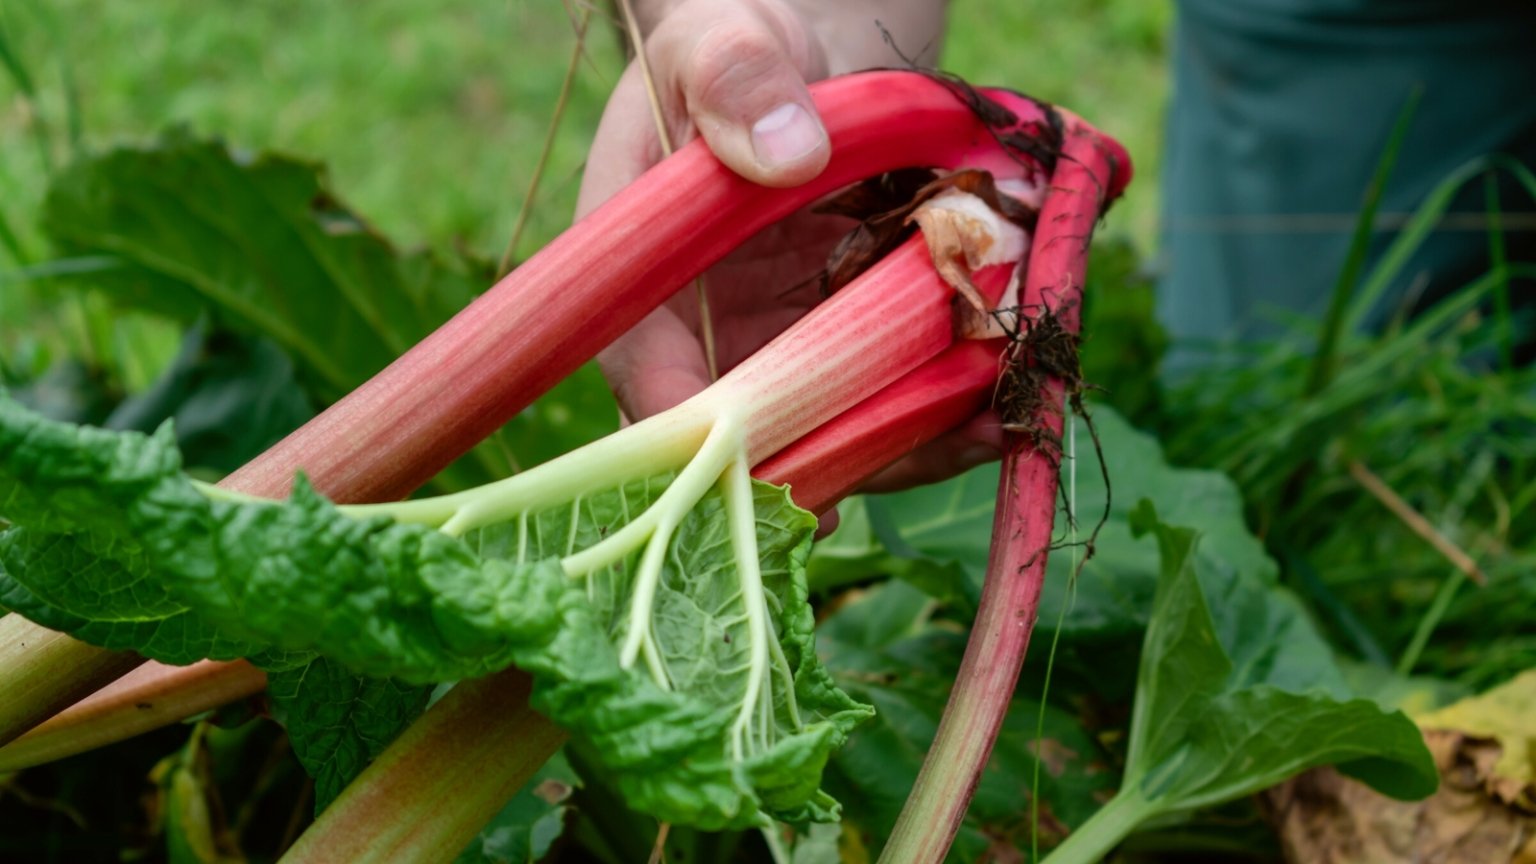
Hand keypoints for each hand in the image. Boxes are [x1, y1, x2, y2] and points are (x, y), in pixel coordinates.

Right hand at [578, 0, 999, 497]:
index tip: (751, 447)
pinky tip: (1002, 402)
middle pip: (747, 435)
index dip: (689, 421)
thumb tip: (787, 150)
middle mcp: (709, 334)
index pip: (645, 368)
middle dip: (823, 458)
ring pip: (832, 433)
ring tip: (986, 425)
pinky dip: (943, 407)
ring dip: (904, 442)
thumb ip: (734, 77)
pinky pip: (891, 397)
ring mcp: (785, 348)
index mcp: (642, 275)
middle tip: (901, 465)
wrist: (811, 55)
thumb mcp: (722, 35)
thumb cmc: (740, 42)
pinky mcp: (852, 345)